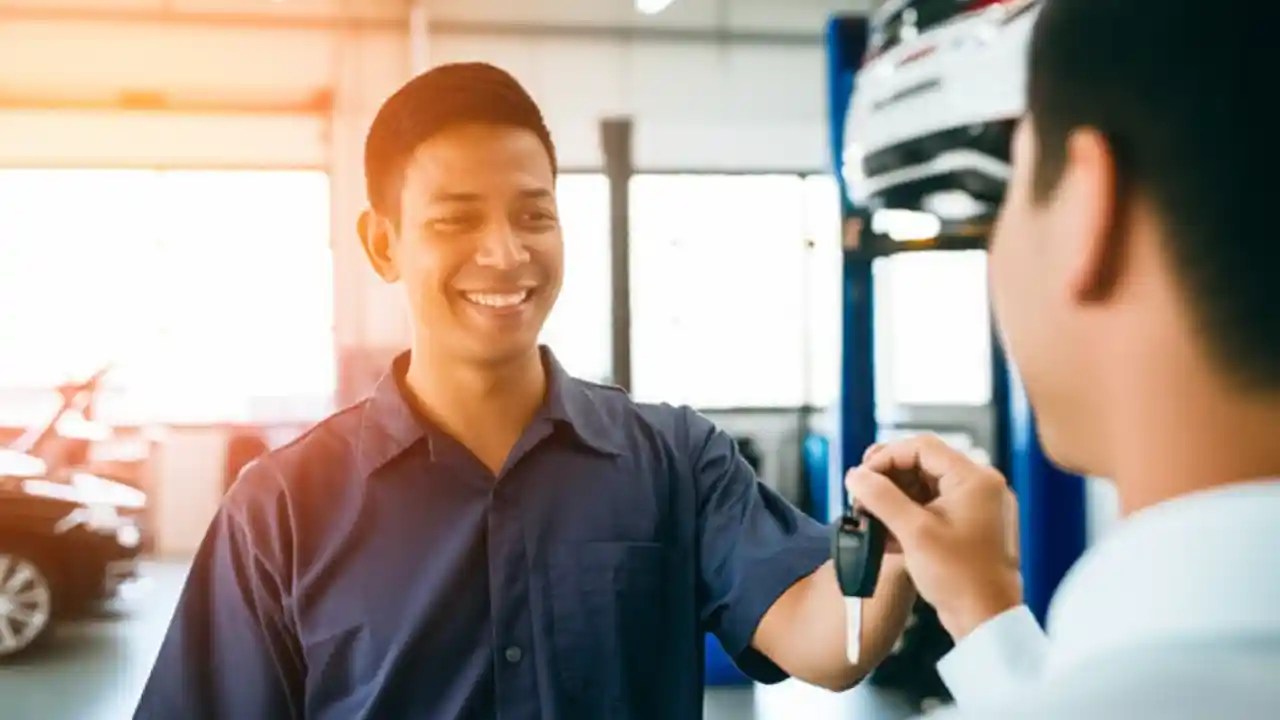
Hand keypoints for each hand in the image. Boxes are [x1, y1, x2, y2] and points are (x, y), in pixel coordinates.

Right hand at [845, 435, 1022, 640]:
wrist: (986, 619)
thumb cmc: (961, 578)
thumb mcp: (914, 532)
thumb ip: (881, 498)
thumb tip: (855, 475)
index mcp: (975, 479)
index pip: (922, 447)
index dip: (886, 457)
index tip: (862, 476)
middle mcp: (981, 487)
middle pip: (923, 464)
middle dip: (888, 479)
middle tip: (862, 492)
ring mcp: (978, 507)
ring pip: (926, 487)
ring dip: (894, 498)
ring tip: (869, 515)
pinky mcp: (971, 526)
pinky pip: (934, 508)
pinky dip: (908, 515)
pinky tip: (885, 531)